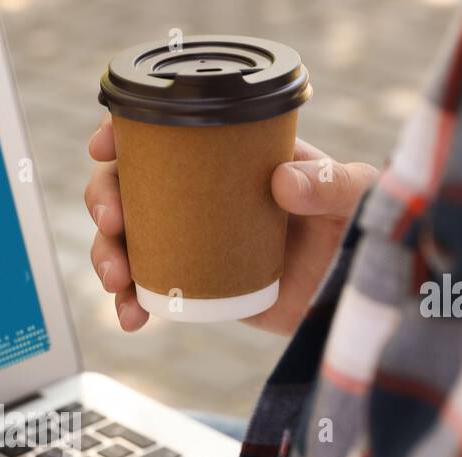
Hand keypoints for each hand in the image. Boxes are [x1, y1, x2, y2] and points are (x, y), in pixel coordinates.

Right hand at [84, 116, 379, 335]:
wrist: (353, 296)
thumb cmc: (358, 230)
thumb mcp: (354, 197)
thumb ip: (330, 186)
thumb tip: (282, 183)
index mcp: (229, 156)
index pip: (165, 134)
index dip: (123, 134)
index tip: (104, 147)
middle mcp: (200, 194)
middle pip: (129, 184)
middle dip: (103, 199)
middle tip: (112, 222)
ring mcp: (191, 240)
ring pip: (128, 238)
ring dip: (107, 254)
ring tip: (116, 280)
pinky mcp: (193, 284)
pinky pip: (146, 289)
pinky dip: (129, 303)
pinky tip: (131, 318)